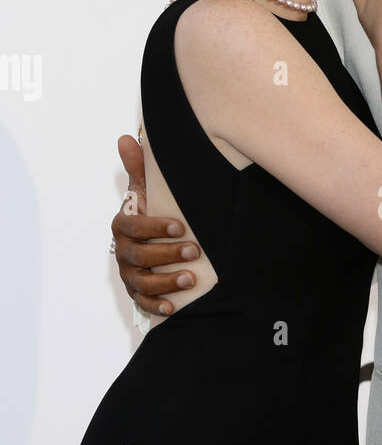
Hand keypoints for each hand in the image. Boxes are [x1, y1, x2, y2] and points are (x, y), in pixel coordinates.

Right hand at [111, 134, 199, 315]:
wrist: (152, 241)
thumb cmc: (153, 212)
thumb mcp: (147, 191)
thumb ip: (140, 168)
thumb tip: (126, 138)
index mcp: (124, 225)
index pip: (135, 228)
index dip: (156, 228)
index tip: (181, 226)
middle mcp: (123, 251)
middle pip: (139, 256)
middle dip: (166, 254)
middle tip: (194, 250)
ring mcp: (129, 273)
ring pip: (142, 281)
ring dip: (166, 281)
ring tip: (191, 278)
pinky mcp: (137, 292)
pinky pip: (142, 301)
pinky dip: (156, 304)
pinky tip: (172, 306)